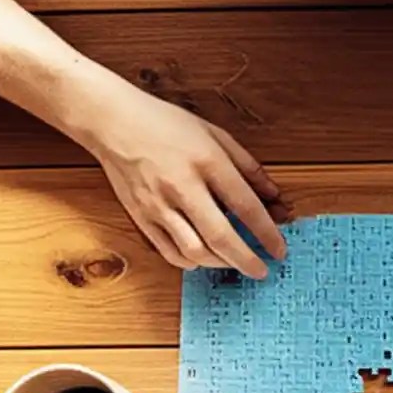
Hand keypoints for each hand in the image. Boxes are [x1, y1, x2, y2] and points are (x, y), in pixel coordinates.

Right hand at [85, 88, 289, 278]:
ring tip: (235, 263)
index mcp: (207, 162)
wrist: (113, 121)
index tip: (280, 249)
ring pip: (195, 251)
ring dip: (221, 263)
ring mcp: (159, 205)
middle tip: (262, 271)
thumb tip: (274, 195)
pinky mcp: (141, 217)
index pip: (246, 206)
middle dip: (247, 260)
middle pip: (221, 237)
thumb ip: (248, 167)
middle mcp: (183, 186)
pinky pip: (169, 251)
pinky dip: (191, 261)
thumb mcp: (215, 134)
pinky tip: (203, 258)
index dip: (267, 233)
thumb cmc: (165, 124)